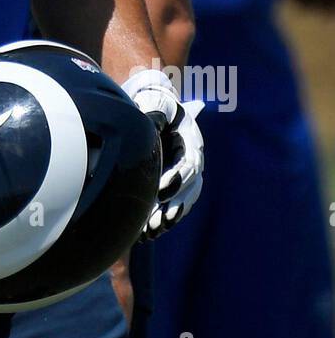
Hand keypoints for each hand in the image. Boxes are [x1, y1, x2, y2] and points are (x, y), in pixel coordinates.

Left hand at [122, 69, 204, 238]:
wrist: (154, 110)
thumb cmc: (156, 105)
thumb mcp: (158, 104)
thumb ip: (157, 111)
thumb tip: (150, 120)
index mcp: (190, 141)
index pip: (189, 165)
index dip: (177, 180)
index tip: (161, 192)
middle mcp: (191, 161)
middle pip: (190, 189)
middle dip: (175, 206)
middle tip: (159, 221)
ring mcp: (183, 174)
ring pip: (182, 201)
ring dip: (168, 217)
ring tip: (152, 232)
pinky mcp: (172, 184)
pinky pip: (172, 205)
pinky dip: (161, 218)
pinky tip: (147, 232)